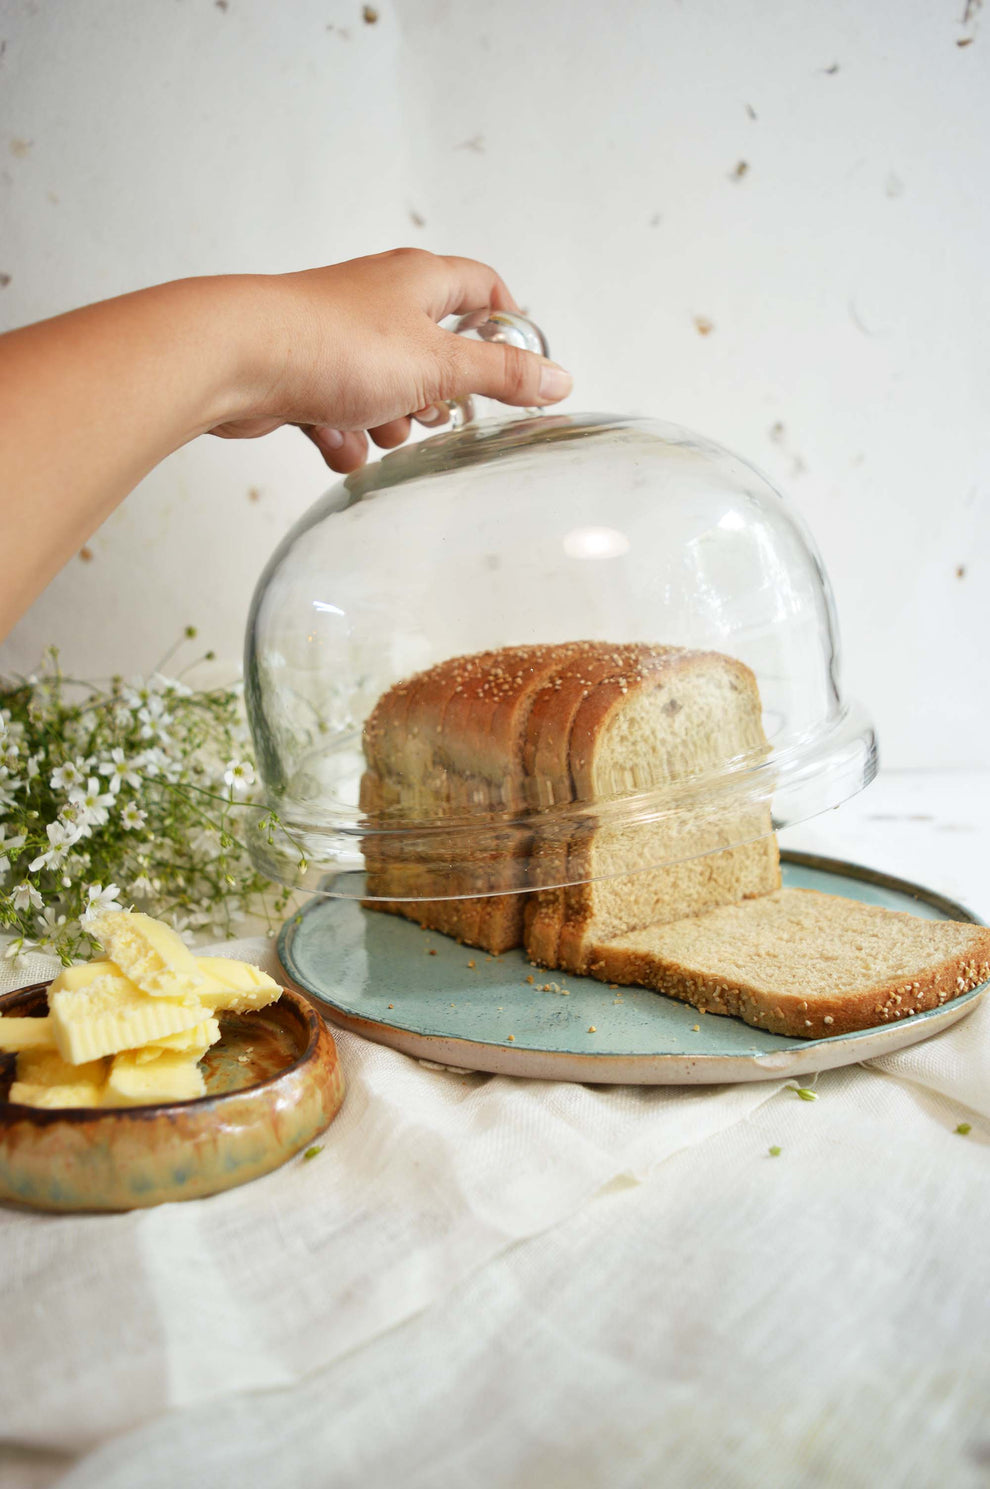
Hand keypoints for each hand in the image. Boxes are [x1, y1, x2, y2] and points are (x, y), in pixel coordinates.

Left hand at [208, 248, 572, 473]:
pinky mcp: (304, 376)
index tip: (516, 370)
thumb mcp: (438, 365)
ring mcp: (339, 339)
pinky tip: (328, 437)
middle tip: (429, 411)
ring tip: (368, 424)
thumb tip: (559, 378)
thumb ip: (501, 375)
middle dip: (436, 398)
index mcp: (418, 281)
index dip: (504, 325)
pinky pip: (342, 417)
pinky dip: (342, 436)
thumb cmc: (335, 346)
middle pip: (435, 353)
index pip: (482, 287)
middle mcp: (378, 302)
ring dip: (386, 424)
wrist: (237, 359)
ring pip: (388, 394)